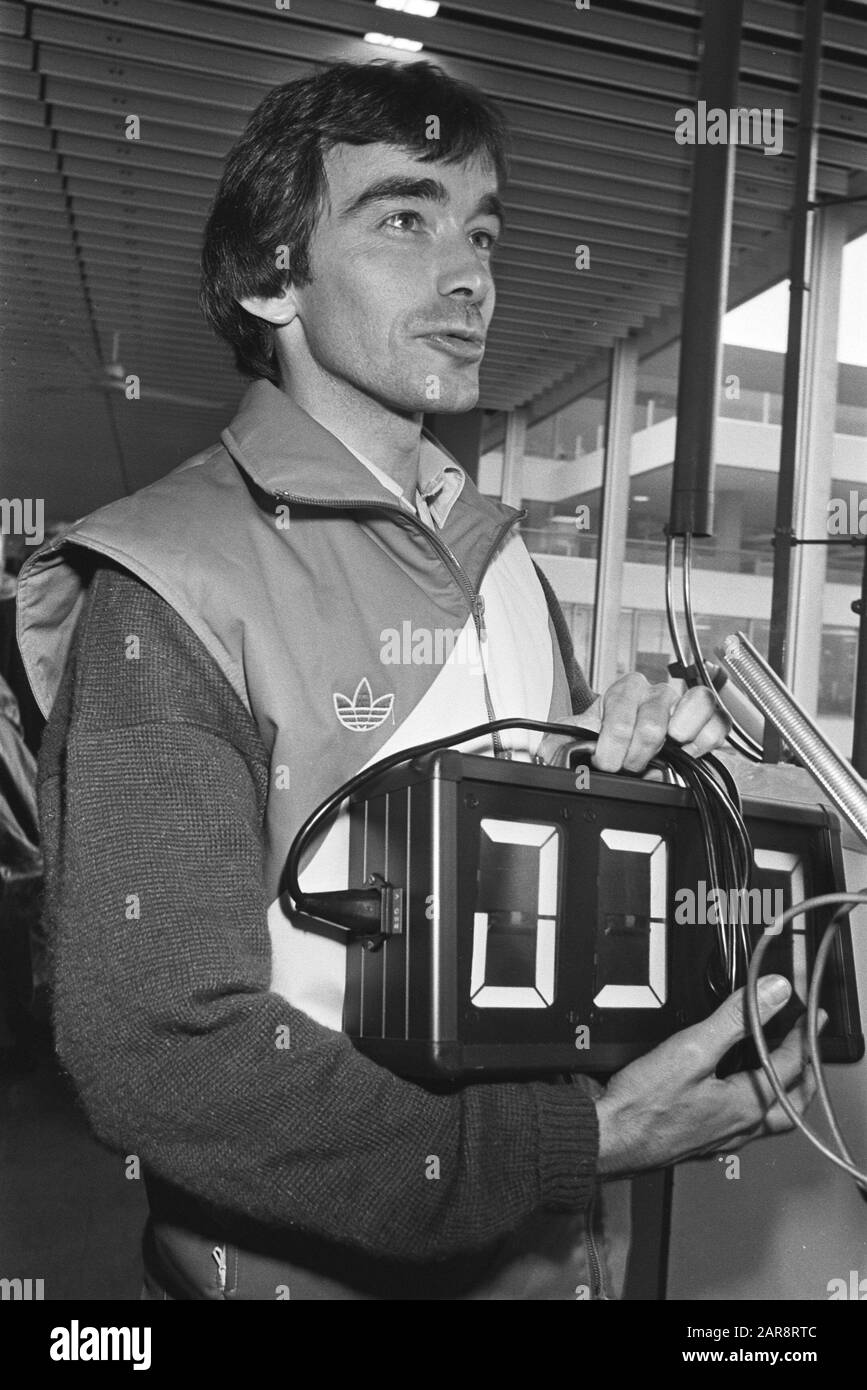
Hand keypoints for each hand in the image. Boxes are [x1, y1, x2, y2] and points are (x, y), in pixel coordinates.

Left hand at [579, 672, 730, 772]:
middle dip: (637, 756)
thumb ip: (564, 739)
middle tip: (629, 765)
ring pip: (697, 705)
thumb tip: (559, 751)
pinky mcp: (708, 721)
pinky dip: (706, 741)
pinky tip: (688, 753)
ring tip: (663, 753)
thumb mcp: (575, 736)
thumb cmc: (603, 738)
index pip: (621, 719)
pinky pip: (720, 722)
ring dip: (677, 741)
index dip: (611, 750)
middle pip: (654, 725)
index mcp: (626, 689)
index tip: (605, 762)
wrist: (622, 745)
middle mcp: (657, 693)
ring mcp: (685, 705)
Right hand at [595, 975, 821, 1176]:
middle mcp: (740, 1127)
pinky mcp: (703, 1141)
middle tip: (808, 1048)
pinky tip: (737, 1094)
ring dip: (783, 1091)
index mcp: (745, 1105)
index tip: (810, 1018)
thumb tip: (772, 994)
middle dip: (806, 1072)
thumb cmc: (643, 1106)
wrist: (608, 1139)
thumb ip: (735, 1019)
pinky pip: (745, 1125)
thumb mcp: (691, 1049)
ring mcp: (722, 1138)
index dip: (803, 1037)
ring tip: (780, 1070)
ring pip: (770, 1118)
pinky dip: (755, 1104)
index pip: (790, 1067)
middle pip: (792, 1102)